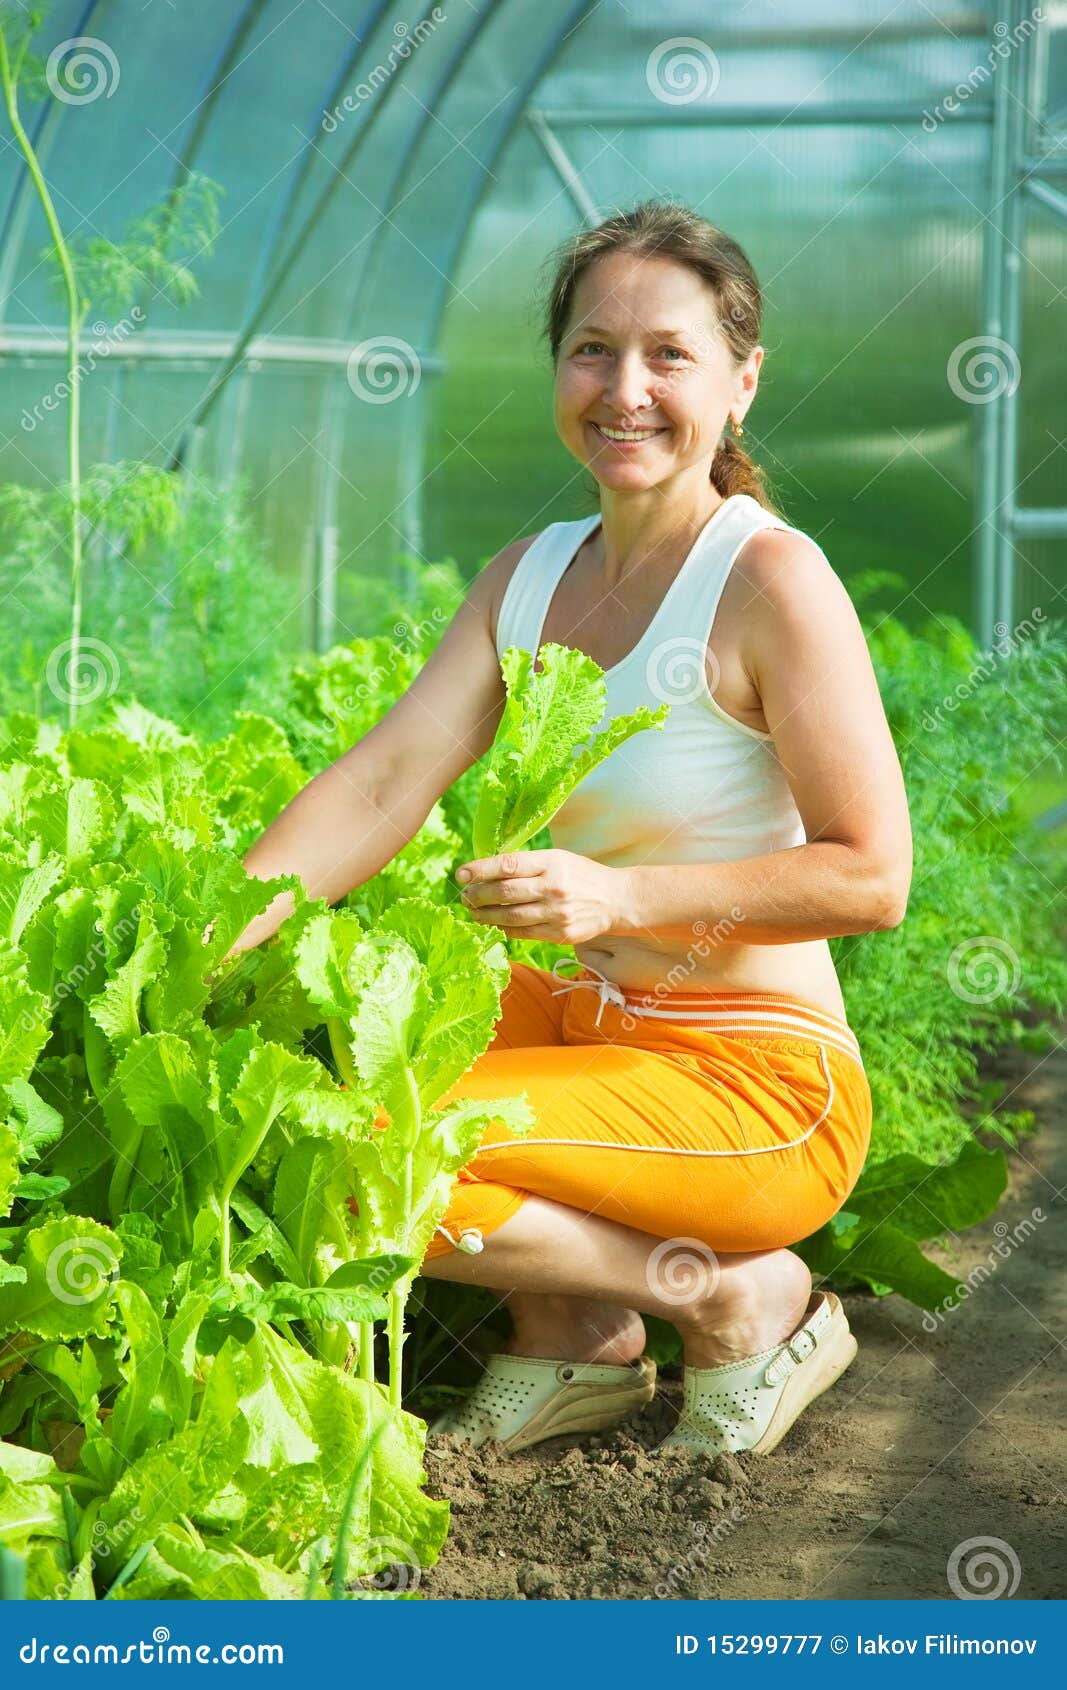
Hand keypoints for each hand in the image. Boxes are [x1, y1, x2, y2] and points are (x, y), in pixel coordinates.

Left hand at [455, 849, 626, 944]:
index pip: (508, 865)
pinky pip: (523, 932)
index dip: (480, 870)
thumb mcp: (558, 858)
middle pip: (504, 893)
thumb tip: (487, 869)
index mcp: (552, 863)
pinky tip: (494, 923)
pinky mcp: (560, 934)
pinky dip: (504, 928)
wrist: (616, 900)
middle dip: (478, 895)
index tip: (461, 874)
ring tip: (474, 911)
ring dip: (486, 915)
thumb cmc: (581, 875)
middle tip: (466, 895)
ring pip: (510, 916)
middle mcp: (553, 888)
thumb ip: (528, 864)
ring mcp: (557, 914)